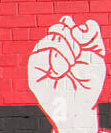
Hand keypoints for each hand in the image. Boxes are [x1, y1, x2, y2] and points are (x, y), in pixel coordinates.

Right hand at [28, 16, 105, 132]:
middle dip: (70, 34)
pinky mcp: (35, 68)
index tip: (86, 36)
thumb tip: (83, 24)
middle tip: (78, 50)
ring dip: (63, 47)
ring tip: (71, 63)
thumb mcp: (97, 59)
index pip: (70, 26)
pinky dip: (53, 56)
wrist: (79, 108)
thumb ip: (92, 38)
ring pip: (50, 38)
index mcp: (73, 47)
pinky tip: (61, 69)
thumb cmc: (89, 86)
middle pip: (59, 27)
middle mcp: (58, 51)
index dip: (77, 26)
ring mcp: (46, 59)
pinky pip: (39, 52)